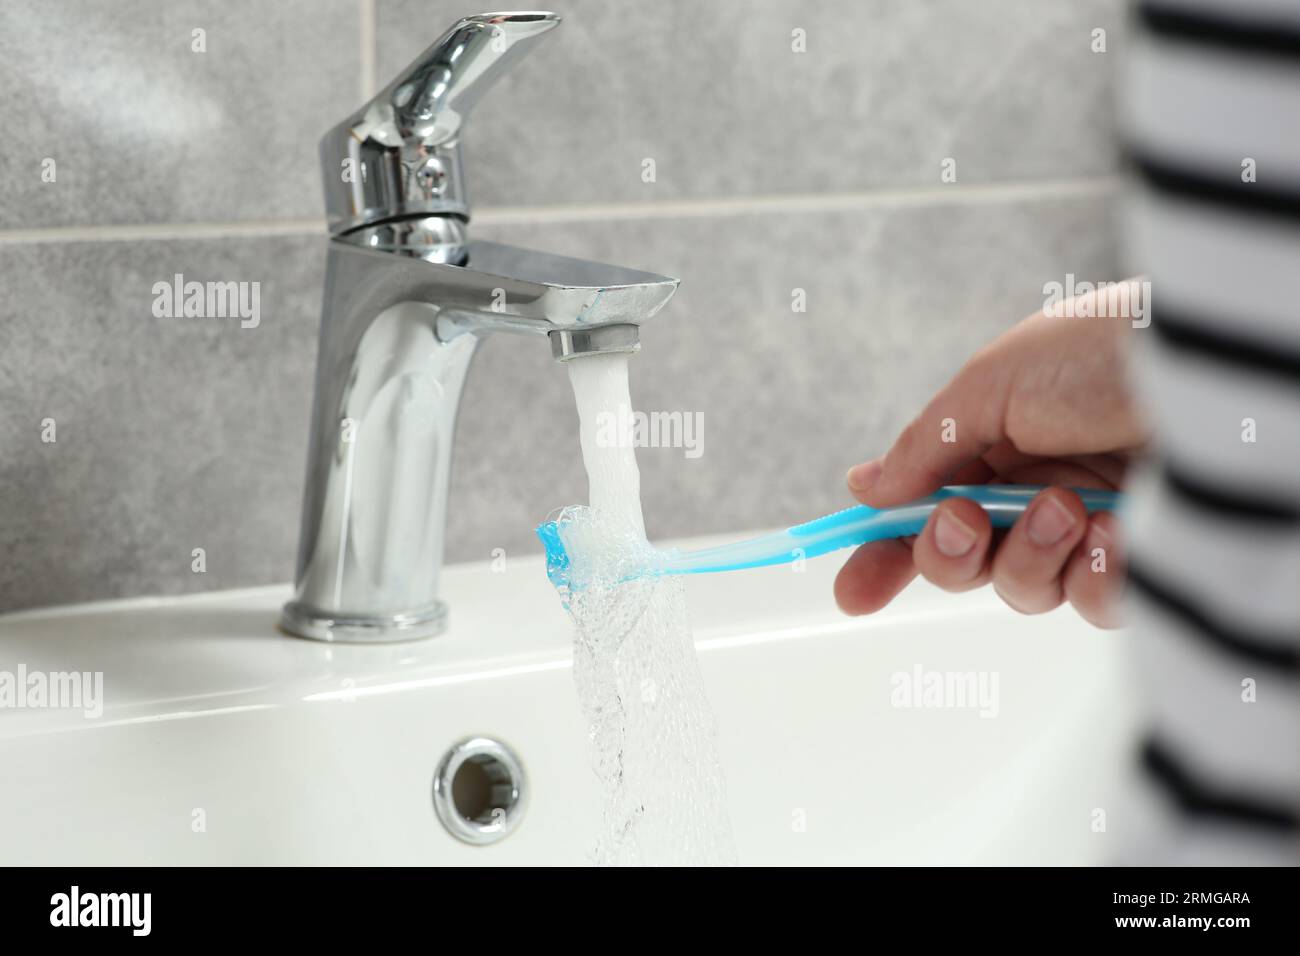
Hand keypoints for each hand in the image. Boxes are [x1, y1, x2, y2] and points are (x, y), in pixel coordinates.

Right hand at [835, 285, 1148, 627]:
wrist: (1210, 367)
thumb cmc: (1101, 351)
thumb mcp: (991, 384)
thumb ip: (924, 446)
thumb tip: (864, 487)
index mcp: (992, 447)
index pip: (922, 513)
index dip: (884, 554)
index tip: (853, 589)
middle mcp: (1034, 491)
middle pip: (962, 564)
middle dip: (949, 553)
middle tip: (965, 521)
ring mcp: (1089, 528)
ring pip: (1023, 590)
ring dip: (1032, 554)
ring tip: (1071, 505)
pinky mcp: (1143, 559)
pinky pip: (1094, 604)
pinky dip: (1097, 574)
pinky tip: (1117, 530)